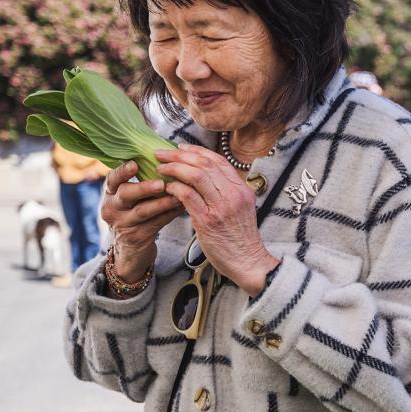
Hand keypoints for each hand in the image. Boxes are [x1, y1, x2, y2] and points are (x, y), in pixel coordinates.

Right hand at [101, 161, 183, 282]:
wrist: (132, 250)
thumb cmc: (137, 214)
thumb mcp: (132, 198)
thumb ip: (142, 179)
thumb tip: (168, 155)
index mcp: (110, 193)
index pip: (112, 178)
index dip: (122, 170)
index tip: (135, 163)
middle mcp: (112, 207)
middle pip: (125, 194)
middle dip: (143, 187)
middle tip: (160, 183)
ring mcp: (123, 224)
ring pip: (143, 211)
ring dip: (162, 202)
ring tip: (177, 195)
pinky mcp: (137, 237)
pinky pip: (156, 223)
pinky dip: (170, 214)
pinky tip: (182, 207)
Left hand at [156, 145, 280, 295]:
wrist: (249, 263)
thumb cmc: (241, 239)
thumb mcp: (241, 209)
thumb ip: (226, 193)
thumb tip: (204, 180)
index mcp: (242, 189)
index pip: (218, 160)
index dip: (197, 150)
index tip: (181, 148)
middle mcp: (234, 194)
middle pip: (205, 163)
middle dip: (180, 155)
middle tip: (162, 154)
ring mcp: (222, 207)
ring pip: (196, 175)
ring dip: (175, 168)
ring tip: (160, 168)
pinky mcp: (209, 220)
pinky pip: (188, 195)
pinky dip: (175, 187)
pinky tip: (166, 188)